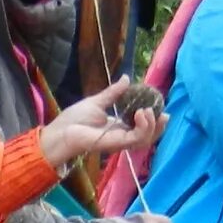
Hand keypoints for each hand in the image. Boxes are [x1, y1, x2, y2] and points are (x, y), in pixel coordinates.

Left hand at [40, 79, 164, 166]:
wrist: (59, 132)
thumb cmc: (72, 120)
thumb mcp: (97, 101)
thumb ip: (114, 93)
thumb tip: (126, 79)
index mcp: (118, 128)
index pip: (143, 127)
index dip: (154, 119)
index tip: (161, 107)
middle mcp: (121, 136)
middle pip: (149, 136)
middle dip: (159, 125)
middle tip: (164, 113)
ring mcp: (119, 142)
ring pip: (146, 139)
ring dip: (152, 124)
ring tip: (147, 110)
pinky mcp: (115, 143)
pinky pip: (136, 138)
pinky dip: (143, 127)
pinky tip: (141, 113)